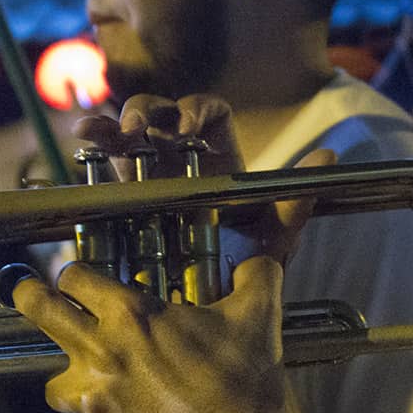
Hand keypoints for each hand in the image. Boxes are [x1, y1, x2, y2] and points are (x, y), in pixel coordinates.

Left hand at [12, 256, 290, 412]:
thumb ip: (255, 272)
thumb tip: (260, 259)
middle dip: (30, 297)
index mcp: (131, 314)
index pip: (74, 276)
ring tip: (94, 379)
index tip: (80, 280)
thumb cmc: (245, 379)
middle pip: (39, 310)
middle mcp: (102, 352)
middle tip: (30, 294)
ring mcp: (96, 398)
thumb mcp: (257, 312)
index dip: (77, 276)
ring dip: (69, 377)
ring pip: (54, 382)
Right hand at [73, 93, 331, 266]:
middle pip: (161, 113)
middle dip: (147, 113)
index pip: (207, 113)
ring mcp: (148, 168)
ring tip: (100, 133)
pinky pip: (105, 158)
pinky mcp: (120, 188)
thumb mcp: (272, 238)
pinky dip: (94, 142)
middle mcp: (180, 154)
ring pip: (128, 130)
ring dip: (114, 123)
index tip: (190, 126)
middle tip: (137, 130)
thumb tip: (327, 158)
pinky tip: (84, 140)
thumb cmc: (241, 263)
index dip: (197, 109)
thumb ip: (297, 202)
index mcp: (217, 155)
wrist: (208, 303)